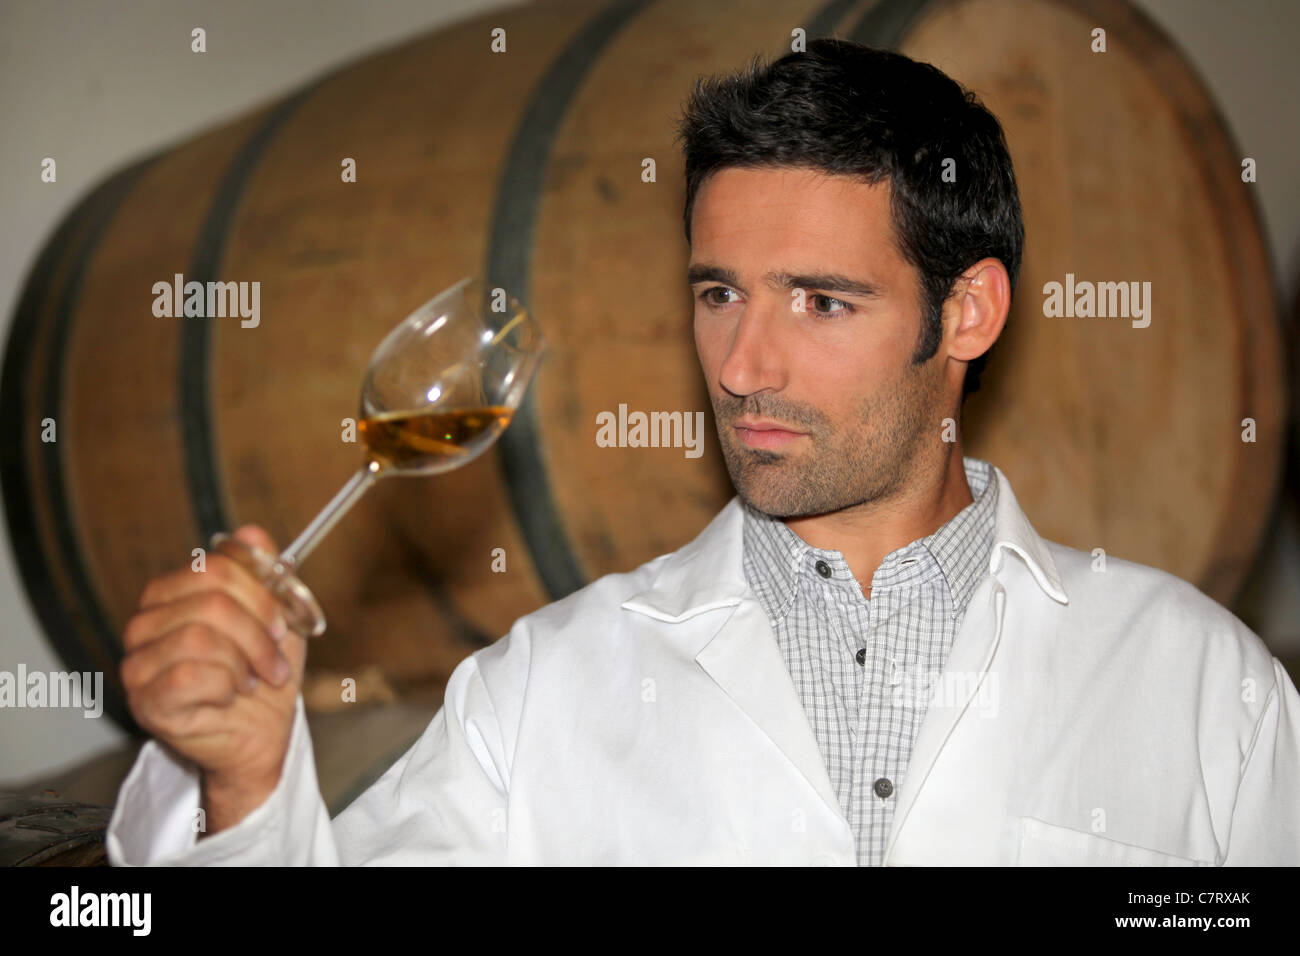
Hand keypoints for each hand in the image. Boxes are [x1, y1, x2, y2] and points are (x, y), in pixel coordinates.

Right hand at [120, 525, 307, 834]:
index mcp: (171, 596)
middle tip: (274, 660)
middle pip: (210, 601)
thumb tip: (250, 533)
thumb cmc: (264, 676)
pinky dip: (226, 685)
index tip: (281, 622)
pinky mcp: (146, 701)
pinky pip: (190, 675)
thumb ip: (263, 573)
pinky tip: (231, 696)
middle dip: (258, 632)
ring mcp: (139, 664)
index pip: (213, 567)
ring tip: (254, 681)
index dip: (259, 593)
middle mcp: (145, 625)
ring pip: (200, 638)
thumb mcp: (276, 617)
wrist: (263, 735)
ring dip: (245, 663)